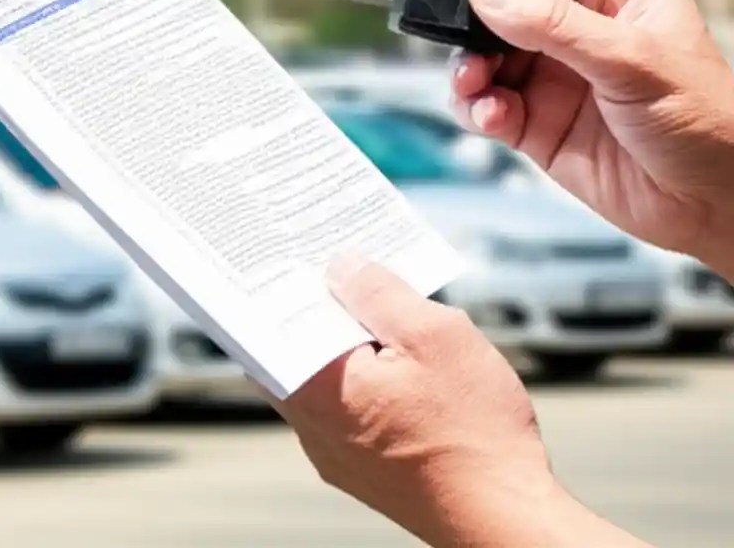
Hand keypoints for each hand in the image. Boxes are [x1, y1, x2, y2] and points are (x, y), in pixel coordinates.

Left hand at [271, 256, 650, 546]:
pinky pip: (347, 411)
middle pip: (293, 352)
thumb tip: (341, 266)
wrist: (503, 518)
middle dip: (314, 309)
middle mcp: (311, 428)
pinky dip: (361, 380)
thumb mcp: (433, 336)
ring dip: (342, 346)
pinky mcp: (363, 470)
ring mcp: (335, 454)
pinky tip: (397, 361)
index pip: (269, 327)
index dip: (278, 286)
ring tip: (376, 308)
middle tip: (335, 268)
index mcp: (314, 390)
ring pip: (323, 382)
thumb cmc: (472, 430)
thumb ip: (380, 294)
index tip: (286, 254)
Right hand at [450, 0, 733, 270]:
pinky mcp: (537, 124)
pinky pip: (487, 105)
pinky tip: (492, 117)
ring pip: (485, 56)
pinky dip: (477, 109)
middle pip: (502, 3)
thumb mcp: (631, 61)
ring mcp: (555, 77)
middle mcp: (580, 28)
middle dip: (471, 20)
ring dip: (467, 69)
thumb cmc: (705, 122)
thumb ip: (554, 25)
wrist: (712, 204)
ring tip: (472, 84)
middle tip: (455, 38)